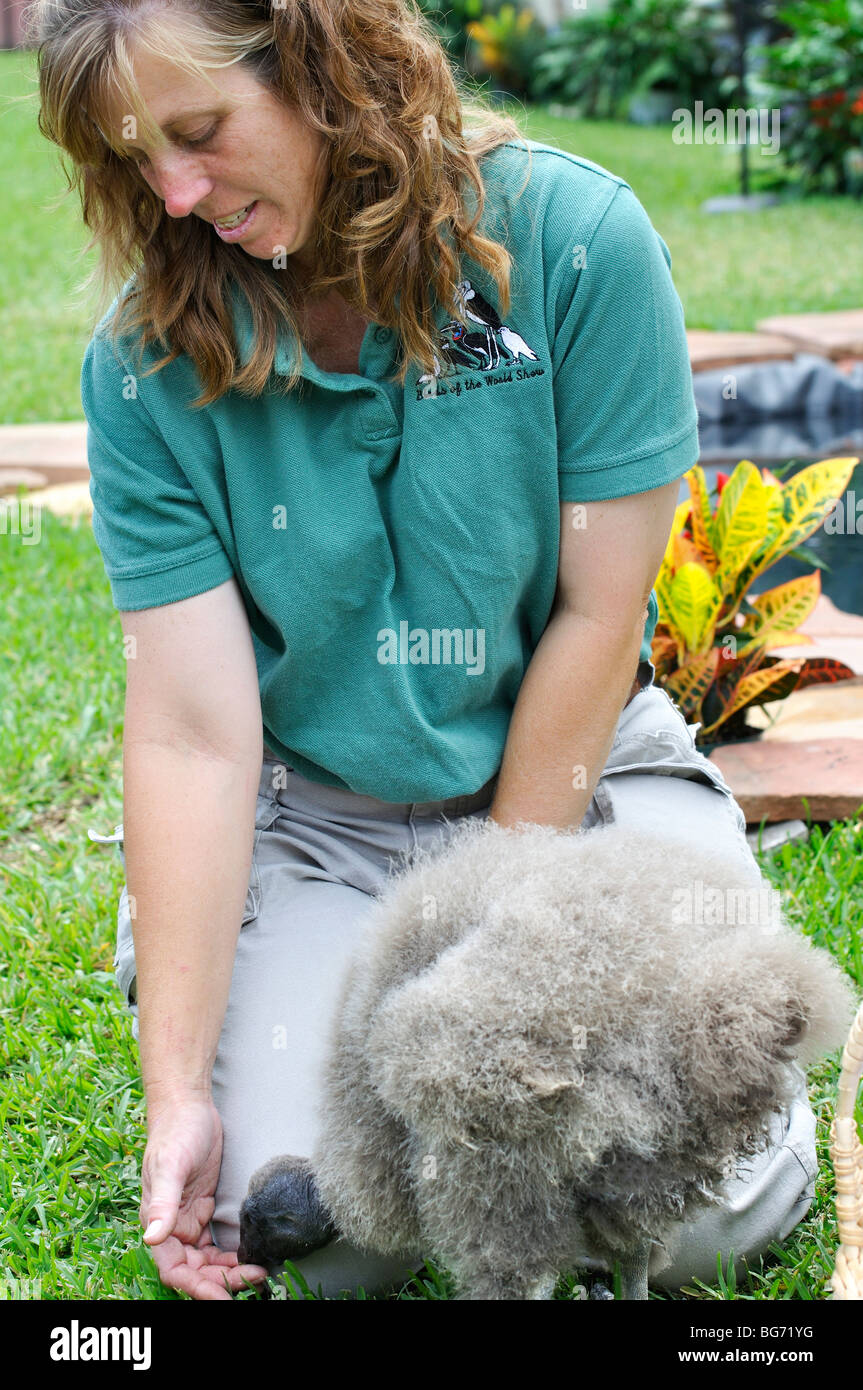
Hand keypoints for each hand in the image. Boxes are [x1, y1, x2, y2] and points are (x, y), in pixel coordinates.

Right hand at [140, 1094, 269, 1299]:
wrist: (190, 1106)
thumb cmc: (176, 1132)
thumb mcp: (170, 1166)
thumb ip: (163, 1202)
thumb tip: (152, 1236)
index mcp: (158, 1222)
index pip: (175, 1271)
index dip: (197, 1288)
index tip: (222, 1297)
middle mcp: (173, 1227)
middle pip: (196, 1271)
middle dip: (222, 1281)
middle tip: (254, 1279)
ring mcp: (190, 1219)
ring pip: (209, 1261)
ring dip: (230, 1271)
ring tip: (258, 1271)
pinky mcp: (205, 1208)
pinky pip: (217, 1243)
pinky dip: (233, 1253)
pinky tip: (252, 1254)